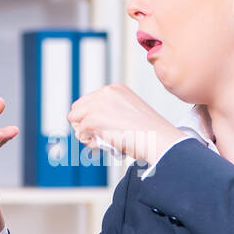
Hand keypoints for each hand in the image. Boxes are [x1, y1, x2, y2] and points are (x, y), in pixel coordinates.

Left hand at [67, 84, 183, 163]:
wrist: (158, 139)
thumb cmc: (149, 133)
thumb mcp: (129, 114)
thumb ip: (111, 113)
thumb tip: (90, 125)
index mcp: (115, 89)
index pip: (89, 101)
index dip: (92, 118)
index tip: (105, 129)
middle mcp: (105, 92)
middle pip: (77, 107)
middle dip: (84, 124)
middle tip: (100, 137)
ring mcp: (98, 105)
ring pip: (74, 119)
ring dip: (85, 133)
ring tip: (103, 140)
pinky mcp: (94, 119)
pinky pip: (80, 133)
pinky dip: (89, 142)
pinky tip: (105, 144)